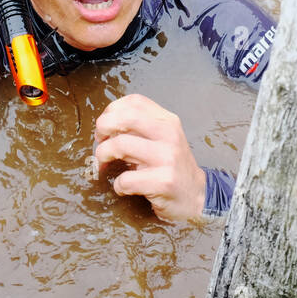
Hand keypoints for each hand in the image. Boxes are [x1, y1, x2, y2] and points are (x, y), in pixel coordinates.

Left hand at [93, 94, 206, 222]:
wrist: (197, 196)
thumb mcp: (162, 139)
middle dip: (103, 128)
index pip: (134, 101)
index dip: (112, 110)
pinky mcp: (164, 182)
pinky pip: (126, 179)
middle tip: (99, 142)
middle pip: (125, 117)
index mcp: (167, 121)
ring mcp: (168, 158)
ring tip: (104, 165)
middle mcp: (169, 135)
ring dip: (103, 156)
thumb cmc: (171, 167)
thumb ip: (140, 128)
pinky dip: (118, 185)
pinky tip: (123, 187)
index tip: (106, 126)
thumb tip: (105, 125)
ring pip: (120, 145)